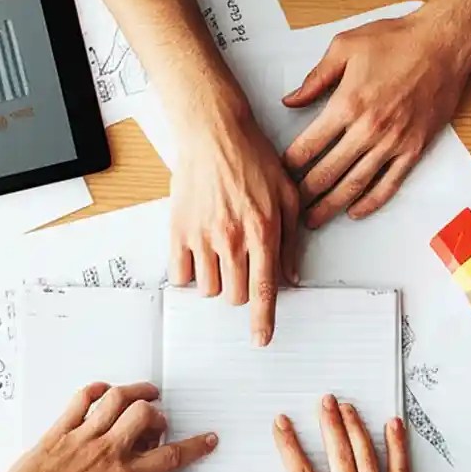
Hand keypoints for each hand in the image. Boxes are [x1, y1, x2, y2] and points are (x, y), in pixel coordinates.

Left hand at [0, 382, 216, 471]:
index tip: (206, 440)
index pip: (170, 456)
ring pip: (117, 399)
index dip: (195, 446)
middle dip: (160, 416)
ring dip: (137, 391)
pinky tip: (105, 392)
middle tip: (160, 424)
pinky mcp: (58, 430)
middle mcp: (107, 453)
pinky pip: (82, 398)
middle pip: (146, 416)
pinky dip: (98, 389)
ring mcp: (82, 437)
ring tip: (147, 393)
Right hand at [169, 99, 301, 346]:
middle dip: (240, 291)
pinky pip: (180, 274)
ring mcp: (202, 236)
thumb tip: (292, 276)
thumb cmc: (251, 157)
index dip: (263, 321)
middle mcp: (232, 238)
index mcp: (263, 231)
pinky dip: (189, 273)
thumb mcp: (287, 194)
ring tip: (219, 257)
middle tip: (240, 270)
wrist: (212, 132)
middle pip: (234, 296)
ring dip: (215, 282)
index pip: (264, 289)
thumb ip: (291, 239)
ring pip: (208, 289)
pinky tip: (197, 256)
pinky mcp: (178, 231)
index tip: (260, 339)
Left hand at [283, 9, 470, 227]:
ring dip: (331, 205)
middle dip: (305, 193)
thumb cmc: (398, 40)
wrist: (445, 44)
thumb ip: (315, 78)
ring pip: (355, 184)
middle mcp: (369, 129)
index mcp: (347, 104)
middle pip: (327, 172)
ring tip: (314, 219)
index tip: (281, 172)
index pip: (309, 145)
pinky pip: (389, 184)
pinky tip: (355, 211)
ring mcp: (393, 142)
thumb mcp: (345, 46)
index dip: (291, 164)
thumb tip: (290, 100)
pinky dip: (370, 202)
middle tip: (291, 205)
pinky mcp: (414, 149)